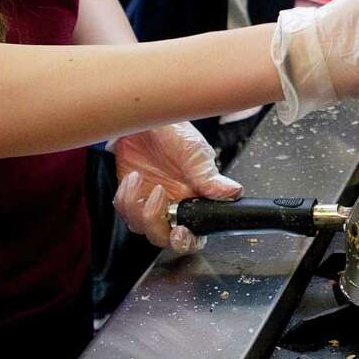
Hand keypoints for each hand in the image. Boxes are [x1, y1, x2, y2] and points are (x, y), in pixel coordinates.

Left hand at [111, 122, 241, 253]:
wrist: (145, 118)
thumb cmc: (174, 130)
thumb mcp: (193, 151)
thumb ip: (208, 176)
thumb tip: (233, 192)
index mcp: (194, 197)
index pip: (195, 233)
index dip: (188, 240)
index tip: (181, 231)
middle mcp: (174, 203)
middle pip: (164, 237)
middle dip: (156, 224)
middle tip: (156, 198)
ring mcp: (151, 201)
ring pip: (142, 226)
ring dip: (138, 206)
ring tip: (140, 178)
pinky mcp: (132, 195)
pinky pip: (125, 211)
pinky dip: (126, 197)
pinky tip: (132, 176)